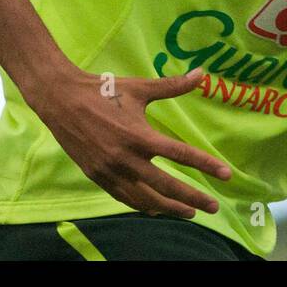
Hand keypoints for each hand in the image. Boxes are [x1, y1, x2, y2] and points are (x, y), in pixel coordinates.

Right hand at [27, 66, 231, 218]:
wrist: (60, 100)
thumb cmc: (103, 91)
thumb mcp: (140, 88)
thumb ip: (173, 86)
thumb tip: (203, 74)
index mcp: (140, 136)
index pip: (181, 155)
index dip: (206, 165)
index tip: (226, 175)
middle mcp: (126, 159)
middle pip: (167, 186)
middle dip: (193, 198)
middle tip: (214, 207)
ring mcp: (111, 171)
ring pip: (145, 200)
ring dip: (169, 208)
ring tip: (189, 212)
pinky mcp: (98, 177)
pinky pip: (125, 198)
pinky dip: (142, 206)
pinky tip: (156, 208)